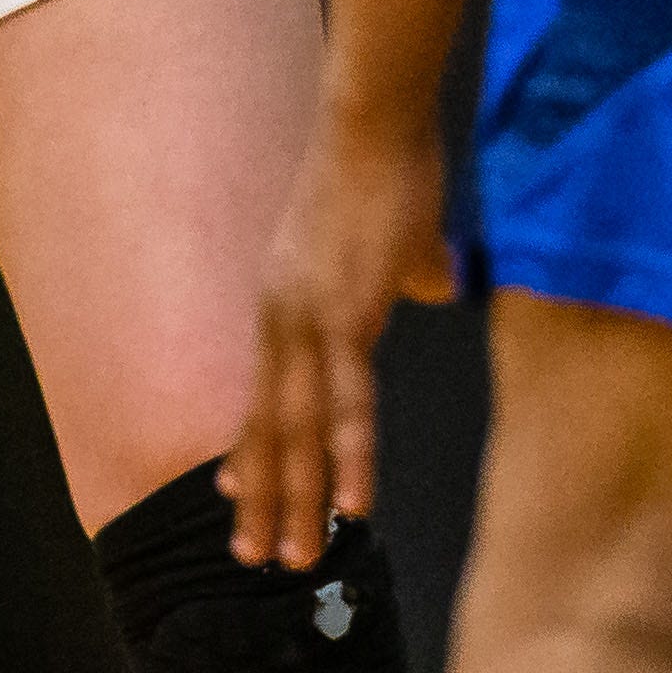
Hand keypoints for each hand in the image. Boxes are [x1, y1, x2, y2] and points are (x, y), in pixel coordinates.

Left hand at [221, 105, 453, 566]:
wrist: (376, 113)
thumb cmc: (391, 159)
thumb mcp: (396, 234)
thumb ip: (410, 268)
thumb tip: (436, 286)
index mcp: (285, 301)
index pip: (262, 392)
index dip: (251, 449)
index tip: (235, 497)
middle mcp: (280, 318)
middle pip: (269, 425)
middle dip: (264, 497)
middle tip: (256, 559)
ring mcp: (306, 319)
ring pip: (298, 429)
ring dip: (298, 499)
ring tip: (297, 558)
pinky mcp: (344, 314)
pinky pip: (346, 403)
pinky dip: (347, 458)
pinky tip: (351, 505)